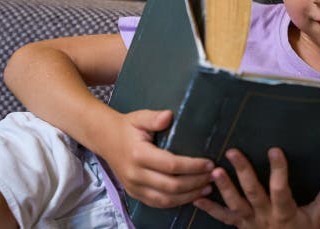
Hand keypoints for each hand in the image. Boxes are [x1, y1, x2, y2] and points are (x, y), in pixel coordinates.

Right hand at [100, 109, 214, 208]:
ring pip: (166, 199)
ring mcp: (134, 187)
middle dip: (196, 182)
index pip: (171, 165)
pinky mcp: (135, 193)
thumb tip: (169, 116)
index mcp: (139, 154)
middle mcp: (136, 174)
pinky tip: (191, 196)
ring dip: (189, 196)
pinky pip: (158, 203)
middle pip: (172, 186)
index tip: (209, 163)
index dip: (192, 166)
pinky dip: (177, 202)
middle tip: (214, 176)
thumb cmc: (127, 127)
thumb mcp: (139, 117)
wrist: (105, 139)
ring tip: (207, 188)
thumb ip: (154, 117)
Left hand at [193, 148, 319, 227]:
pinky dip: (209, 209)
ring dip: (223, 189)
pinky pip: (222, 219)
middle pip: (253, 193)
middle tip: (232, 151)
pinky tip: (196, 197)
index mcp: (285, 211)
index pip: (281, 189)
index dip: (278, 169)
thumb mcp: (318, 217)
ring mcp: (250, 223)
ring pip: (234, 205)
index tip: (275, 148)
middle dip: (243, 172)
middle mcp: (265, 216)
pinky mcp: (239, 226)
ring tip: (213, 170)